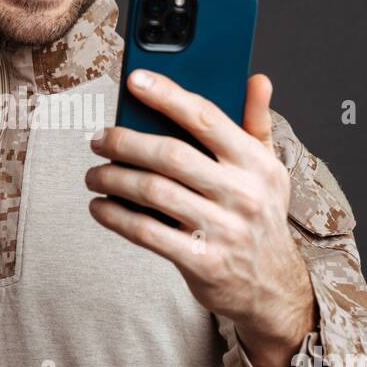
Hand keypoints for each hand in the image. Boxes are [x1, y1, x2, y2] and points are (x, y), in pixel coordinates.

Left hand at [84, 70, 316, 361]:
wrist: (272, 287)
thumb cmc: (260, 218)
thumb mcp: (268, 170)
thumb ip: (257, 124)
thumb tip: (257, 79)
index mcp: (256, 163)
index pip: (206, 117)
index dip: (167, 95)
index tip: (135, 81)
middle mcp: (243, 193)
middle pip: (170, 155)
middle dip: (125, 142)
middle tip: (99, 139)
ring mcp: (223, 229)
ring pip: (153, 192)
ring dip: (113, 179)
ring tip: (94, 174)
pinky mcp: (203, 262)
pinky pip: (147, 233)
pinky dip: (115, 216)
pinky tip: (100, 207)